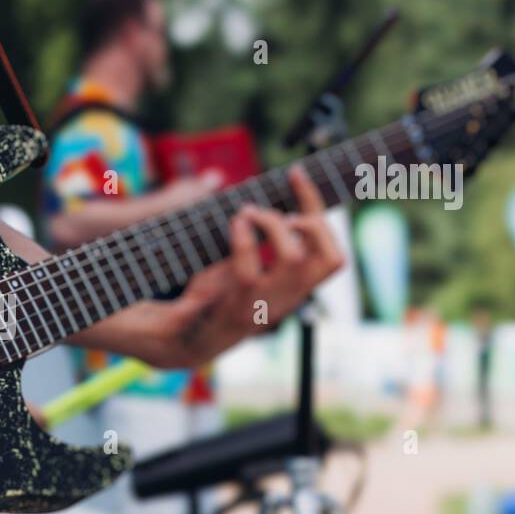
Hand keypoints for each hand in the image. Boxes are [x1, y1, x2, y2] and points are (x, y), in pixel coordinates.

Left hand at [98, 165, 344, 368]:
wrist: (182, 336)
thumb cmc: (214, 296)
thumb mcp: (245, 267)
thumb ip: (261, 245)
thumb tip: (265, 202)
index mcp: (296, 290)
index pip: (332, 255)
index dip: (322, 214)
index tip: (296, 176)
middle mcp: (289, 300)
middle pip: (330, 258)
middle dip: (311, 220)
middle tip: (279, 209)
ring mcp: (266, 308)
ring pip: (293, 259)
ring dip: (272, 225)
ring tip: (249, 214)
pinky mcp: (238, 310)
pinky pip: (249, 270)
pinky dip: (243, 239)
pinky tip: (234, 224)